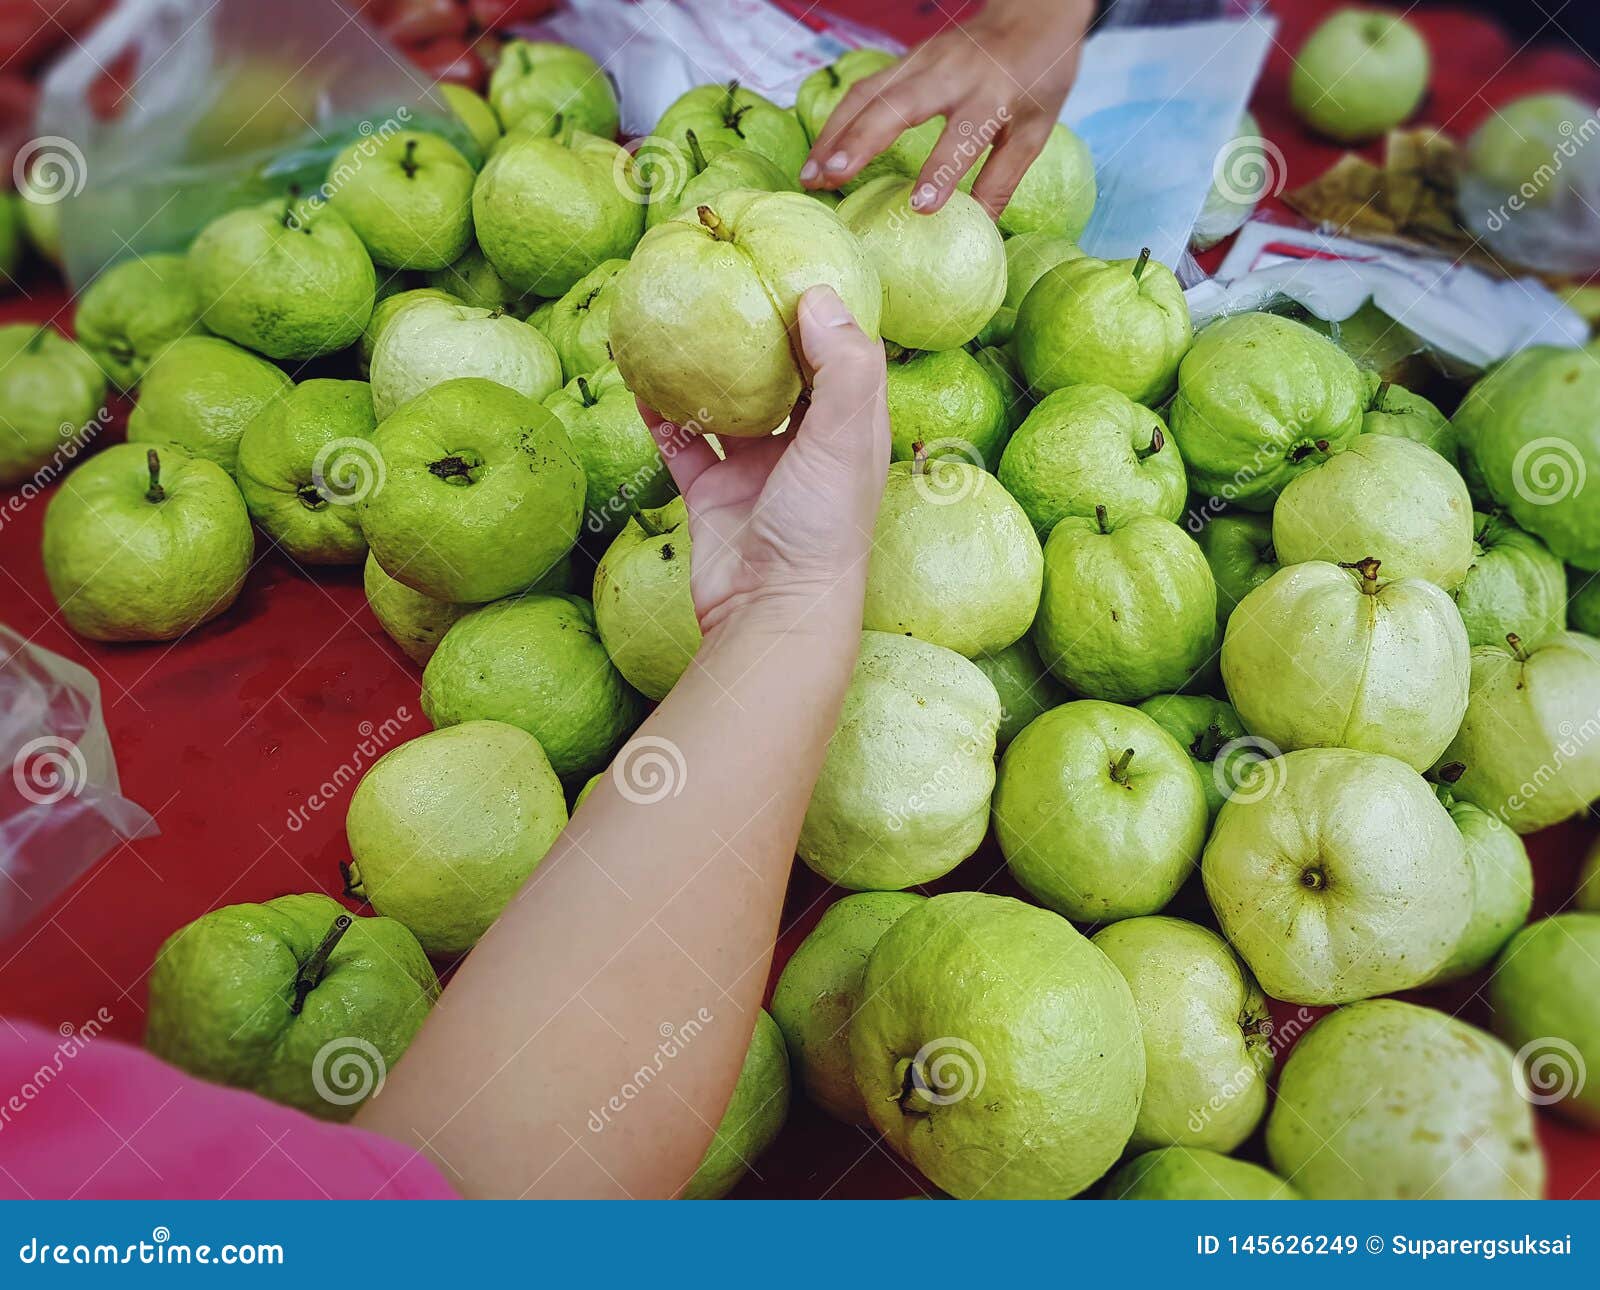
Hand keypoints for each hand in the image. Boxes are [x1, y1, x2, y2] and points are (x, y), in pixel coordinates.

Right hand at [640, 286, 889, 638]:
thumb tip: (817, 293)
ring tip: (673, 317)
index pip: (843, 357)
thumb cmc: (822, 528)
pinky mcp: (712, 497)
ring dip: (700, 367)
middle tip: (725, 275)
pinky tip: (636, 374)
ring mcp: (757, 473)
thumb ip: (841, 365)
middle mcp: (805, 448)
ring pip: (724, 405)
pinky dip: (660, 412)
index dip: (825, 311)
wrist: (771, 614)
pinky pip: (681, 443)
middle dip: (755, 329)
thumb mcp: (845, 437)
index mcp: (848, 431)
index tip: (795, 260)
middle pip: (780, 374)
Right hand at [800, 0, 1094, 217]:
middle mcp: (952, 73)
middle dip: (858, 142)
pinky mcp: (907, 60)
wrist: (1031, 12)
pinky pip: (865, 88)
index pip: (962, 135)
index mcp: (992, 94)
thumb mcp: (1032, 131)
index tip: (919, 207)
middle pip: (897, 105)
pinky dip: (838, 119)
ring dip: (834, 133)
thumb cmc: (1037, 77)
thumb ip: (1002, 180)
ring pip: (869, 94)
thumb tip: (976, 230)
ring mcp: (924, 61)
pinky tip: (821, 149)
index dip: (941, 170)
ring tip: (810, 174)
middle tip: (827, 179)